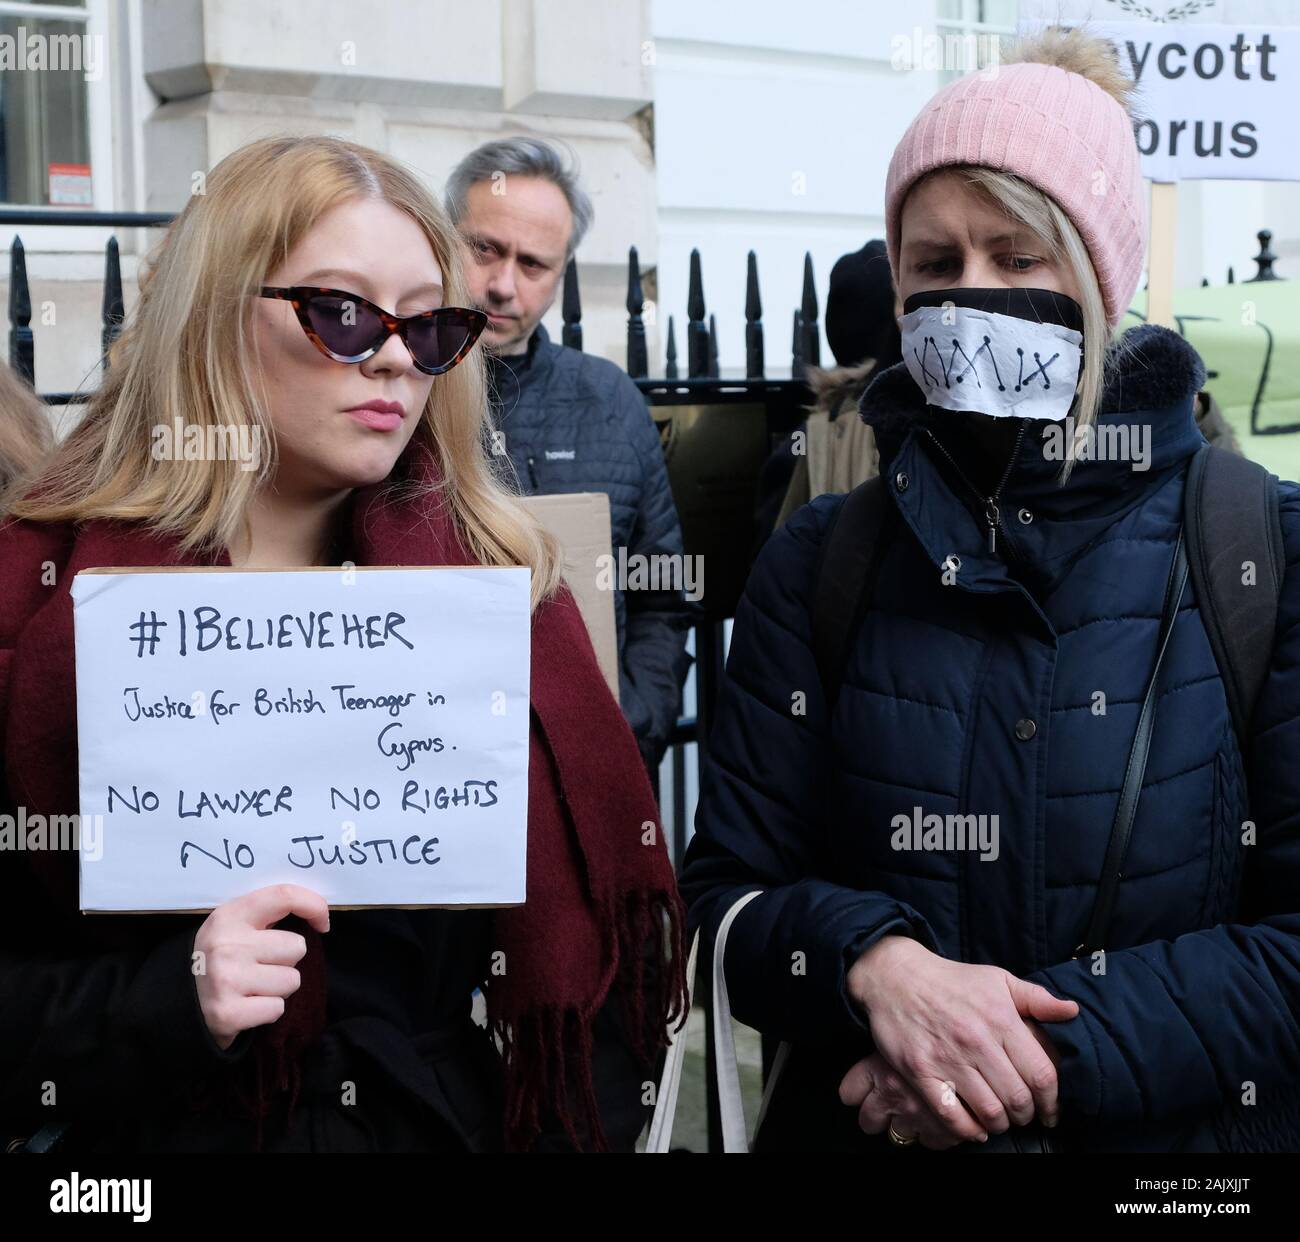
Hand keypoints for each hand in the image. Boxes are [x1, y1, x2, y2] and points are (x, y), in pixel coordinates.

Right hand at [193, 884, 329, 1049]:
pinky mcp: (226, 1013)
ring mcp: (225, 978)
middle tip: (259, 967)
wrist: (178, 1005)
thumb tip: (318, 911)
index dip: (314, 906)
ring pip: (291, 980)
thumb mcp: (235, 926)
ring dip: (278, 988)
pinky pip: (277, 1008)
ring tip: (252, 987)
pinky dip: (267, 1012)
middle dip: (286, 961)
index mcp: (230, 916)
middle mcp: (226, 944)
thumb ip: (267, 913)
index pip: (284, 896)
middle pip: (296, 948)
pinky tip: (247, 1007)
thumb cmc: (221, 961)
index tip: (322, 924)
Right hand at [845, 935, 1078, 1135]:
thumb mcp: (997, 978)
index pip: (1041, 1075)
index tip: (1051, 1110)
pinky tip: (975, 1127)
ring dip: (1001, 1124)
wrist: (897, 976)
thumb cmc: (952, 980)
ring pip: (989, 1112)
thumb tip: (1071, 1011)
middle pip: (1017, 1099)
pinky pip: (952, 1116)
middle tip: (1024, 1116)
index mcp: (1000, 1019)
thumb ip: (1036, 998)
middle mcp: (976, 1041)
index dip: (1052, 1101)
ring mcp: (946, 1058)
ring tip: (1001, 1120)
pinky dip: (969, 1130)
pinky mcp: (920, 1071)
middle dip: (1027, 1116)